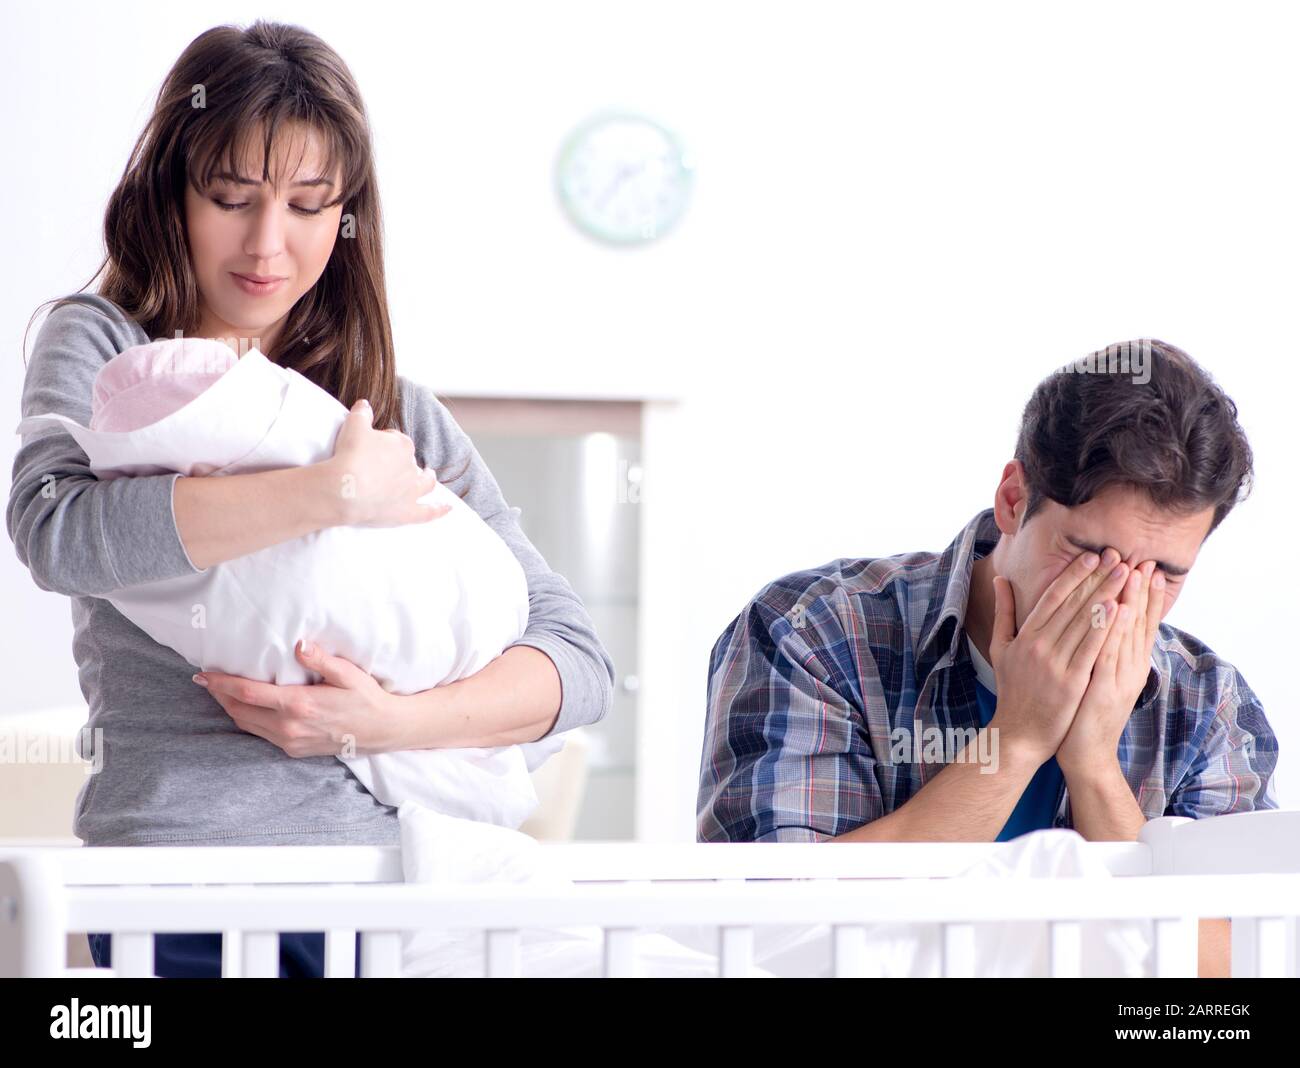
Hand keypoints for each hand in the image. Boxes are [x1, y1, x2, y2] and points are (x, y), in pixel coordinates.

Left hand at [193, 639, 400, 756]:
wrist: (383, 731)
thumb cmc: (367, 699)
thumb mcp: (348, 674)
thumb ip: (321, 660)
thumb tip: (299, 645)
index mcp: (298, 705)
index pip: (247, 693)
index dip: (222, 683)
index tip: (204, 674)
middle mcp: (289, 727)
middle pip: (239, 710)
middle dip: (219, 695)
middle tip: (207, 680)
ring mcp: (290, 741)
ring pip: (247, 725)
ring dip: (231, 708)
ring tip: (222, 692)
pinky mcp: (294, 750)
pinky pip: (261, 734)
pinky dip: (248, 719)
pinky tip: (248, 708)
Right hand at [320, 398, 449, 527]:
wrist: (344, 489)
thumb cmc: (349, 455)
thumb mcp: (353, 426)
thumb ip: (362, 414)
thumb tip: (365, 404)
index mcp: (403, 445)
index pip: (396, 440)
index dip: (383, 443)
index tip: (370, 448)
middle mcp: (411, 468)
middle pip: (409, 462)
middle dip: (401, 462)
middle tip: (384, 465)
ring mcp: (412, 491)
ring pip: (425, 483)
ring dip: (427, 479)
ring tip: (428, 475)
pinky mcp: (408, 512)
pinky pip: (429, 512)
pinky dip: (440, 510)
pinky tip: (448, 508)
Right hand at [988, 546, 1131, 764]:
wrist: (1019, 733)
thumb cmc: (1012, 690)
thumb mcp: (1001, 647)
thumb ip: (1004, 611)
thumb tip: (1000, 579)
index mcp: (1024, 636)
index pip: (1052, 597)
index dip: (1072, 575)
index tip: (1091, 556)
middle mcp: (1038, 646)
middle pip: (1072, 605)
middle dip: (1096, 578)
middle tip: (1116, 555)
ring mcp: (1055, 664)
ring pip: (1084, 622)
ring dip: (1106, 594)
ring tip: (1125, 574)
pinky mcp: (1071, 681)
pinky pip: (1090, 649)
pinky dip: (1104, 628)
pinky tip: (1118, 608)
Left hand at [1057, 560, 1164, 780]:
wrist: (1085, 753)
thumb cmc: (1085, 712)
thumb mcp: (1096, 676)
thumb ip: (1099, 649)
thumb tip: (1101, 624)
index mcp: (1126, 663)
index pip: (1136, 621)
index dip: (1142, 594)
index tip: (1144, 566)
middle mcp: (1129, 667)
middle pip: (1136, 623)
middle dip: (1140, 590)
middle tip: (1145, 559)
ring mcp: (1119, 678)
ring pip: (1127, 633)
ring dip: (1132, 601)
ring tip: (1136, 572)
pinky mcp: (1105, 689)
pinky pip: (1110, 654)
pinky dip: (1116, 631)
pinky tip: (1120, 609)